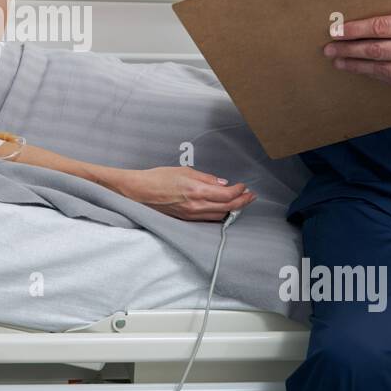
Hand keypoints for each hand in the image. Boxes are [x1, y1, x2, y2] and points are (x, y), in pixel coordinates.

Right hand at [114, 166, 254, 222]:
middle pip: (228, 208)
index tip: (244, 186)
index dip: (240, 191)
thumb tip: (223, 183)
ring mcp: (192, 215)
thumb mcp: (185, 171)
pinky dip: (220, 213)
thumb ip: (206, 178)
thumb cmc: (158, 178)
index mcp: (197, 191)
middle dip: (242, 202)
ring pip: (220, 215)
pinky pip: (209, 219)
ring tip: (240, 201)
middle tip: (251, 196)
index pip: (227, 195)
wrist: (140, 192)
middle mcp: (196, 206)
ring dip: (232, 209)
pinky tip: (223, 207)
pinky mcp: (187, 219)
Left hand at [322, 0, 390, 89]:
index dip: (354, 31)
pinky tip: (362, 69)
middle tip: (329, 49)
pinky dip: (375, 74)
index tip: (336, 31)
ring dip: (357, 66)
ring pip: (381, 70)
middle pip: (376, 51)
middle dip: (348, 50)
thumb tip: (371, 14)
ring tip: (339, 61)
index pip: (379, 28)